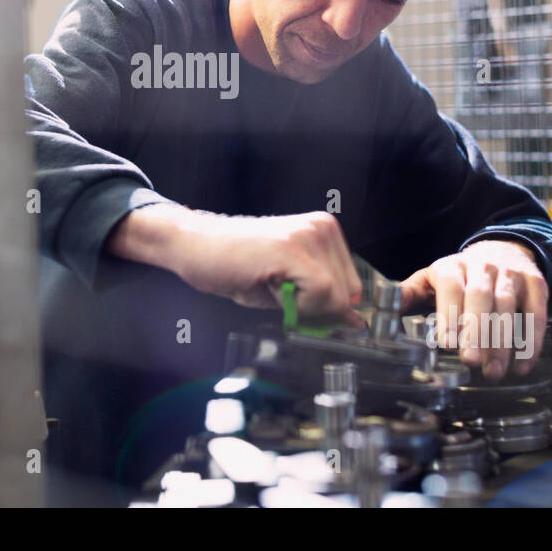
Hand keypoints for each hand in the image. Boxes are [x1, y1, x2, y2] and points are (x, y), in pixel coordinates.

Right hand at [108, 205, 364, 324]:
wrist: (195, 245)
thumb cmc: (236, 265)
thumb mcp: (288, 283)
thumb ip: (323, 299)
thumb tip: (356, 323)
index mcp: (325, 231)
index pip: (353, 287)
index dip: (331, 311)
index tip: (304, 312)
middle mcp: (321, 227)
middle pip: (347, 294)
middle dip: (317, 310)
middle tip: (279, 297)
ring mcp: (308, 235)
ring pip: (334, 296)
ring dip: (303, 306)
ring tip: (270, 285)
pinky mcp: (291, 248)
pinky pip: (319, 293)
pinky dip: (297, 305)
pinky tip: (269, 287)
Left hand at [398, 240, 548, 380]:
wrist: (503, 249)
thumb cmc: (463, 274)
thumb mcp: (432, 278)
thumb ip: (409, 294)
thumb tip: (383, 307)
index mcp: (453, 266)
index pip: (452, 287)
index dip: (450, 315)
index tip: (448, 344)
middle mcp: (483, 266)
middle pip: (481, 297)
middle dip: (477, 331)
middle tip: (471, 362)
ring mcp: (511, 275)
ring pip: (508, 306)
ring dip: (503, 342)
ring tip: (495, 371)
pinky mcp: (536, 284)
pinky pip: (536, 313)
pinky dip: (532, 341)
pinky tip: (523, 364)